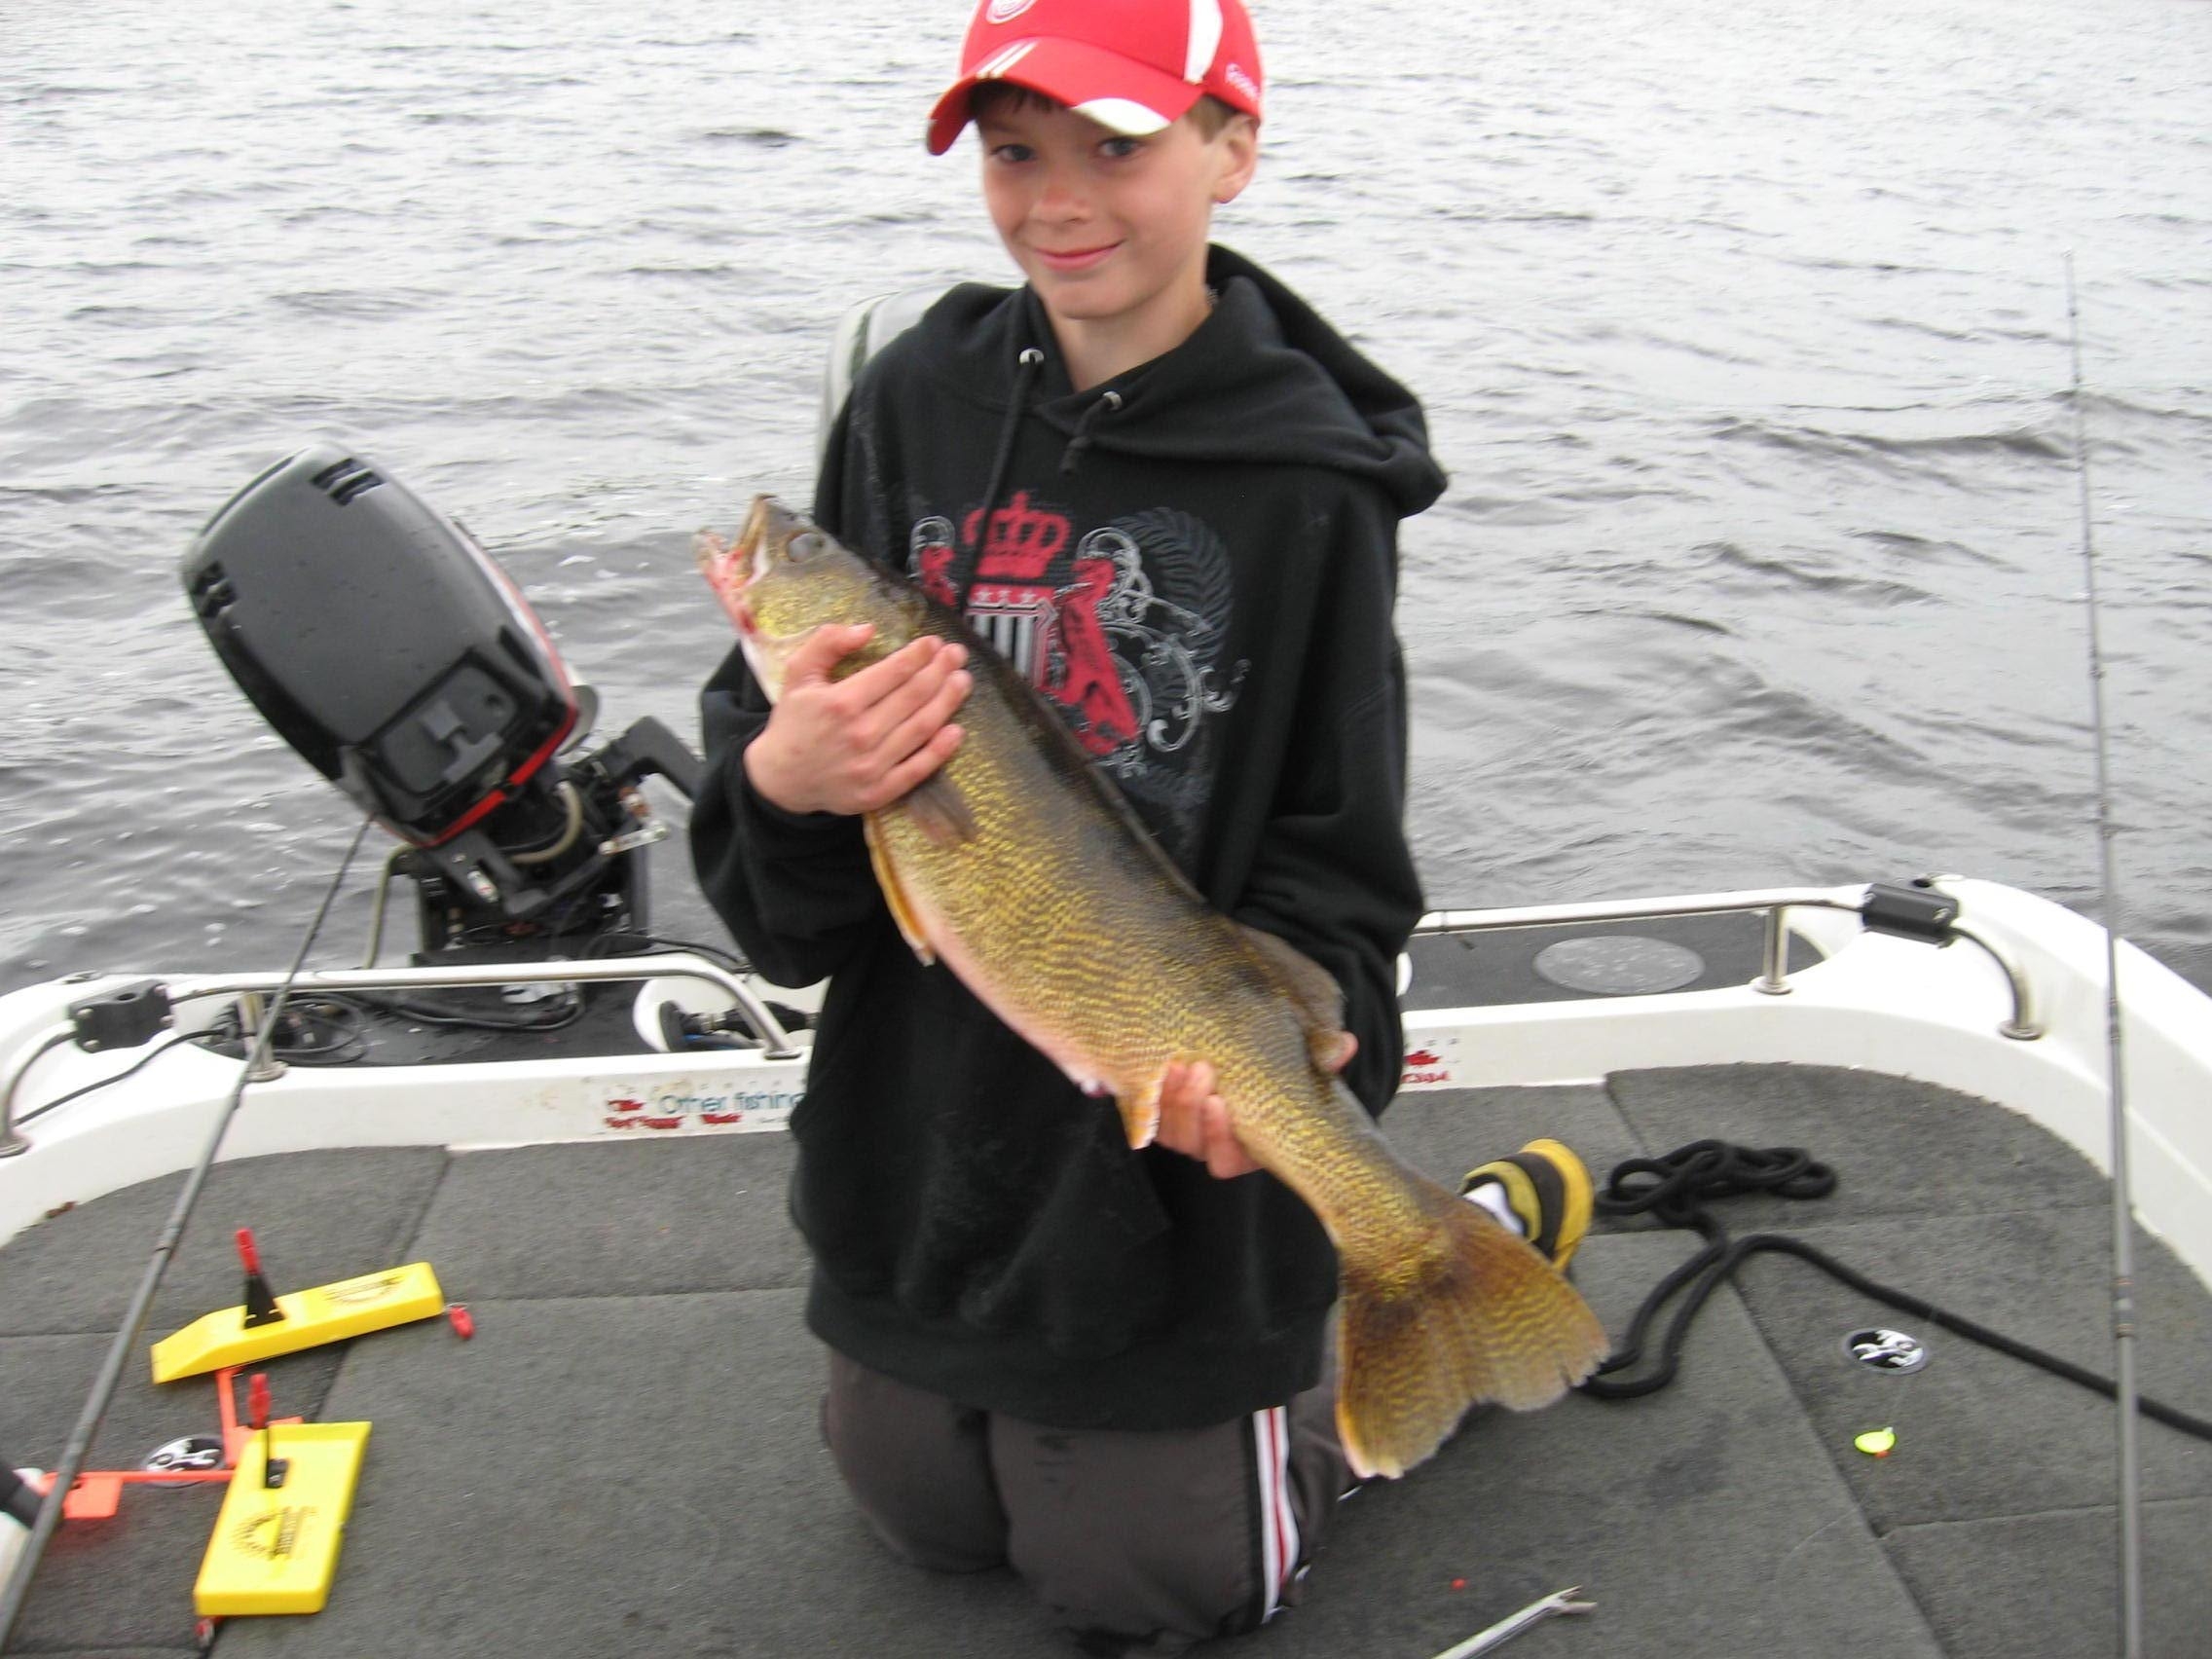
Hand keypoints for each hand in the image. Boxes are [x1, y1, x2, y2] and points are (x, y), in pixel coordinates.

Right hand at [744, 625, 970, 815]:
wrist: (781, 779)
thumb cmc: (793, 722)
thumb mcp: (798, 673)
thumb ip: (826, 643)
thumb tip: (867, 629)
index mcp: (840, 702)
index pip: (893, 672)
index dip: (918, 654)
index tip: (934, 643)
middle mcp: (860, 734)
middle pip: (913, 696)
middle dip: (940, 671)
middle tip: (956, 655)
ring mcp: (872, 766)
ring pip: (921, 728)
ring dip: (947, 701)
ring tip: (962, 681)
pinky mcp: (880, 791)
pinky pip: (918, 768)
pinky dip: (941, 750)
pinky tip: (957, 730)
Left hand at [1156, 1034, 1357, 1179]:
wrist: (1248, 1025)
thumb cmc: (1284, 1045)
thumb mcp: (1306, 1044)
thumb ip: (1322, 1050)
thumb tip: (1343, 1046)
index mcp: (1253, 1143)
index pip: (1229, 1160)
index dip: (1221, 1138)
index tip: (1220, 1103)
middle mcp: (1215, 1140)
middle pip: (1191, 1144)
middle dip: (1190, 1108)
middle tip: (1199, 1067)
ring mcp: (1186, 1123)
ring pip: (1166, 1128)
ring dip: (1167, 1097)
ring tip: (1176, 1060)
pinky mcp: (1160, 1103)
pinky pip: (1144, 1109)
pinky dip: (1145, 1089)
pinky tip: (1154, 1058)